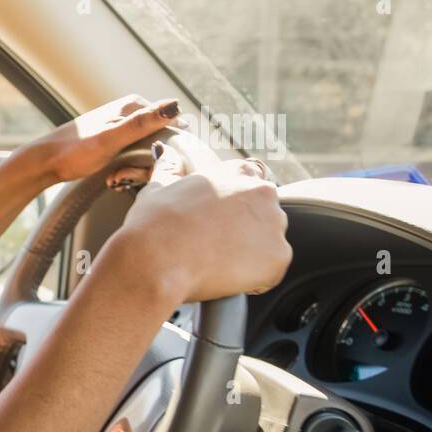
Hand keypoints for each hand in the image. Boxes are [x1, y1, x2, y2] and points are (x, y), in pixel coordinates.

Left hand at [16, 94, 186, 186]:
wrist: (44, 163)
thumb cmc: (73, 151)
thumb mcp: (110, 139)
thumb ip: (142, 123)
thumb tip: (174, 105)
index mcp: (134, 105)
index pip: (171, 127)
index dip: (164, 152)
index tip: (147, 170)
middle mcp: (132, 113)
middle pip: (160, 143)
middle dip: (145, 166)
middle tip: (120, 178)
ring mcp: (124, 129)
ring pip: (147, 155)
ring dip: (134, 173)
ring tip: (114, 180)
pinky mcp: (117, 144)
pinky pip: (135, 160)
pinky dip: (127, 173)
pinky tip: (113, 180)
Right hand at [117, 158, 291, 303]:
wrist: (156, 261)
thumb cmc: (153, 225)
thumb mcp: (158, 188)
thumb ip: (170, 169)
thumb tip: (165, 153)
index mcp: (236, 171)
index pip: (250, 184)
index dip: (233, 207)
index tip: (217, 222)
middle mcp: (262, 192)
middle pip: (264, 214)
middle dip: (245, 229)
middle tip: (212, 245)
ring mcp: (274, 225)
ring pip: (269, 242)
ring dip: (250, 253)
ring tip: (215, 262)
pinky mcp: (278, 257)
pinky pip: (271, 270)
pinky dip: (253, 278)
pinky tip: (224, 276)